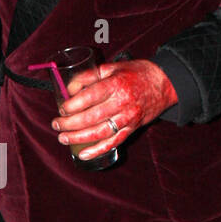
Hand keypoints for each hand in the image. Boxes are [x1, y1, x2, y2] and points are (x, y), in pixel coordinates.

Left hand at [52, 58, 177, 159]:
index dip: (72, 105)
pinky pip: (113, 142)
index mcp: (116, 85)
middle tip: (56, 124)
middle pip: (91, 117)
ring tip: (62, 138)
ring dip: (78, 138)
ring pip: (99, 133)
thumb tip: (69, 89)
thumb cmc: (136, 73)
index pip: (89, 97)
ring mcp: (128, 118)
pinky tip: (83, 154)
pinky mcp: (132, 129)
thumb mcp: (112, 67)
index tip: (61, 108)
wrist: (164, 83)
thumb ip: (89, 76)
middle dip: (70, 123)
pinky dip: (97, 150)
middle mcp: (122, 103)